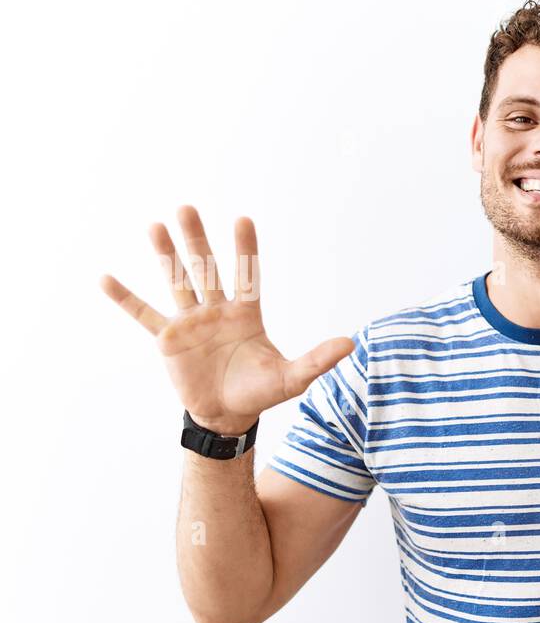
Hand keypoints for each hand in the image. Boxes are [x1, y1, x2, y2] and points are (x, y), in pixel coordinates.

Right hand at [99, 206, 355, 434]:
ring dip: (166, 255)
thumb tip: (351, 343)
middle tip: (187, 208)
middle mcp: (217, 311)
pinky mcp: (168, 339)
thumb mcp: (292, 378)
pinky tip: (106, 278)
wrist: (228, 415)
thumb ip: (317, 359)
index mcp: (247, 314)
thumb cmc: (260, 392)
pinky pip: (144, 315)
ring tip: (155, 226)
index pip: (247, 275)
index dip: (246, 249)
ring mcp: (191, 322)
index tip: (243, 219)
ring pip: (177, 282)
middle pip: (207, 269)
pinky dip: (125, 298)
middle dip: (197, 241)